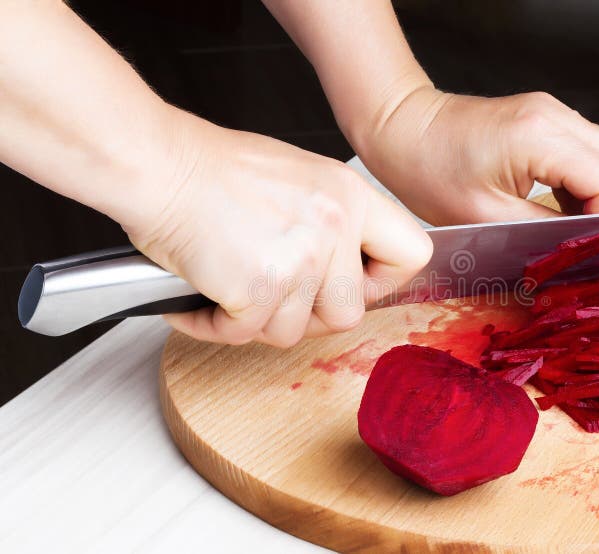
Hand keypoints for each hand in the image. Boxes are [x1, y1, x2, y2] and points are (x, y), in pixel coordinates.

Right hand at [121, 111, 431, 346]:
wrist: (157, 164)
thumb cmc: (214, 169)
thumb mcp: (300, 179)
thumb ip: (334, 223)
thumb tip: (350, 267)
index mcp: (350, 196)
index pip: (412, 254)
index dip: (384, 280)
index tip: (357, 283)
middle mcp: (334, 227)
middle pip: (350, 313)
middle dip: (311, 317)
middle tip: (277, 300)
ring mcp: (299, 260)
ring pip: (295, 332)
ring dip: (260, 321)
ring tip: (231, 290)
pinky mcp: (259, 288)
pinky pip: (247, 334)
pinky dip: (218, 326)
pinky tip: (203, 302)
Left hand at [353, 87, 598, 224]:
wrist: (402, 128)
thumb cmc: (427, 170)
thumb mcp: (485, 218)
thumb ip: (544, 236)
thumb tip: (584, 253)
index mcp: (540, 135)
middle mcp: (556, 115)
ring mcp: (555, 113)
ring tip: (585, 238)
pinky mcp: (547, 121)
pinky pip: (590, 156)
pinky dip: (590, 188)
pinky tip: (570, 216)